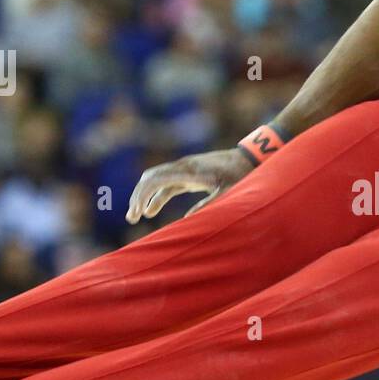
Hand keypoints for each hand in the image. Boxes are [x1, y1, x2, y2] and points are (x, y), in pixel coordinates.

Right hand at [126, 148, 255, 223]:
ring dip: (143, 197)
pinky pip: (166, 186)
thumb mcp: (228, 191)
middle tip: (132, 218)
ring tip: (134, 217)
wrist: (246, 160)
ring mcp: (183, 170)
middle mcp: (182, 167)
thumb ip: (209, 203)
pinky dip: (156, 198)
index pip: (156, 180)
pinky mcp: (188, 176)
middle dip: (137, 197)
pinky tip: (149, 212)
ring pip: (155, 181)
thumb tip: (187, 219)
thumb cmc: (239, 176)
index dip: (143, 195)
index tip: (138, 213)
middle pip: (150, 179)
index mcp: (188, 170)